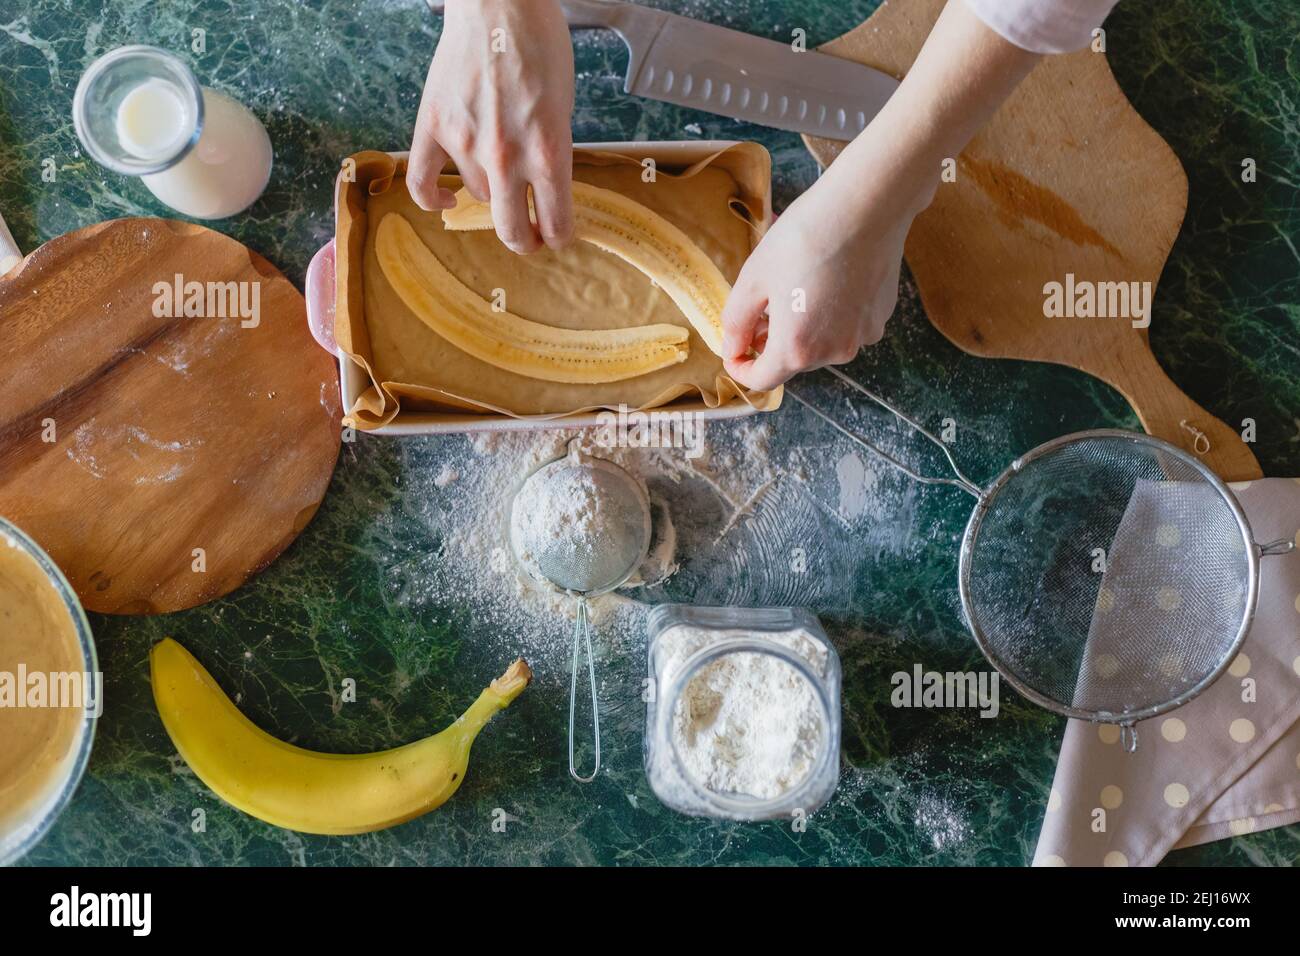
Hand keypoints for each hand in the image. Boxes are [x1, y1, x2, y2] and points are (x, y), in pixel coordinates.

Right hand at [408, 0, 574, 252]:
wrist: (498, 5)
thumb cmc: (539, 47)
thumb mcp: (564, 108)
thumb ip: (552, 153)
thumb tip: (542, 192)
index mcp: (548, 150)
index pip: (556, 222)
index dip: (559, 237)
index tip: (557, 237)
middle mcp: (507, 155)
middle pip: (512, 229)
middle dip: (526, 241)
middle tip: (531, 238)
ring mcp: (466, 143)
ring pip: (479, 195)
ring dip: (492, 193)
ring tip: (500, 172)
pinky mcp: (433, 127)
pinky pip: (421, 182)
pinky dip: (432, 199)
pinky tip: (447, 201)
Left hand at [721, 133, 929, 390]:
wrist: (865, 206)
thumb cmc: (804, 238)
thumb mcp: (753, 278)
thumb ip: (736, 322)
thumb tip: (732, 348)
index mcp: (796, 348)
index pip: (762, 380)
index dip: (740, 368)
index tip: (733, 350)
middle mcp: (833, 353)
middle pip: (792, 362)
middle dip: (771, 343)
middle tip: (761, 308)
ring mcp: (862, 337)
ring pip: (820, 345)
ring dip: (801, 328)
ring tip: (795, 288)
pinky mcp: (880, 317)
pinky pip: (845, 327)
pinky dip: (830, 315)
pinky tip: (827, 279)